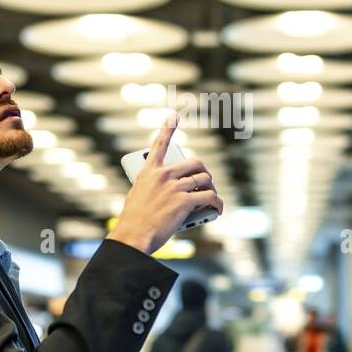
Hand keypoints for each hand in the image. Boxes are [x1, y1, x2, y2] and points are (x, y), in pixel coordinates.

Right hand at [107, 113, 223, 254]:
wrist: (134, 235)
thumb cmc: (134, 221)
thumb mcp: (137, 196)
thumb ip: (152, 188)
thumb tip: (169, 193)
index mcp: (148, 172)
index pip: (159, 145)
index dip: (168, 129)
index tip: (174, 115)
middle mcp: (163, 175)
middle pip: (194, 163)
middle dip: (204, 172)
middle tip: (205, 182)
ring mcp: (174, 187)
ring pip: (204, 179)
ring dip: (212, 189)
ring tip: (213, 198)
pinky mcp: (185, 200)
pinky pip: (209, 197)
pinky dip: (217, 203)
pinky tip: (218, 209)